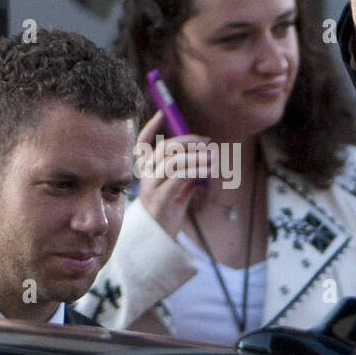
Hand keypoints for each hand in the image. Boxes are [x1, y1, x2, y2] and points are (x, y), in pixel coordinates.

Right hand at [135, 111, 205, 239]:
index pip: (142, 144)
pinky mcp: (161, 199)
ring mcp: (151, 187)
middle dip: (187, 140)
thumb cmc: (167, 214)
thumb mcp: (178, 191)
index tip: (162, 113)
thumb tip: (202, 162)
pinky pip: (179, 177)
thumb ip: (186, 176)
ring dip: (196, 156)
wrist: (156, 241)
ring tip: (213, 156)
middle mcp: (145, 177)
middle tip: (206, 142)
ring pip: (172, 161)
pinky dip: (196, 170)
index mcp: (146, 172)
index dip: (150, 128)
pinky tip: (209, 170)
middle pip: (164, 148)